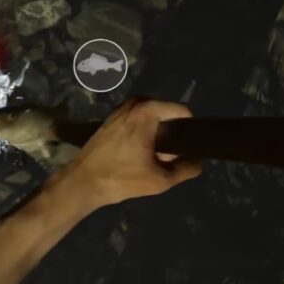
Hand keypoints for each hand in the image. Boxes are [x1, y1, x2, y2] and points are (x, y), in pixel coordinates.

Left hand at [59, 97, 201, 211]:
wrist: (84, 181)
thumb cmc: (123, 178)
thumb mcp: (162, 178)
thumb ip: (187, 168)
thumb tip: (198, 160)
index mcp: (147, 109)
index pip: (182, 111)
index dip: (190, 130)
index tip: (188, 149)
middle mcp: (134, 102)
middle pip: (166, 114)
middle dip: (172, 134)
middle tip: (168, 158)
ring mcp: (120, 108)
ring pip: (152, 118)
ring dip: (157, 135)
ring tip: (154, 158)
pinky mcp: (111, 118)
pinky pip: (138, 121)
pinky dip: (143, 134)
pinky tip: (139, 154)